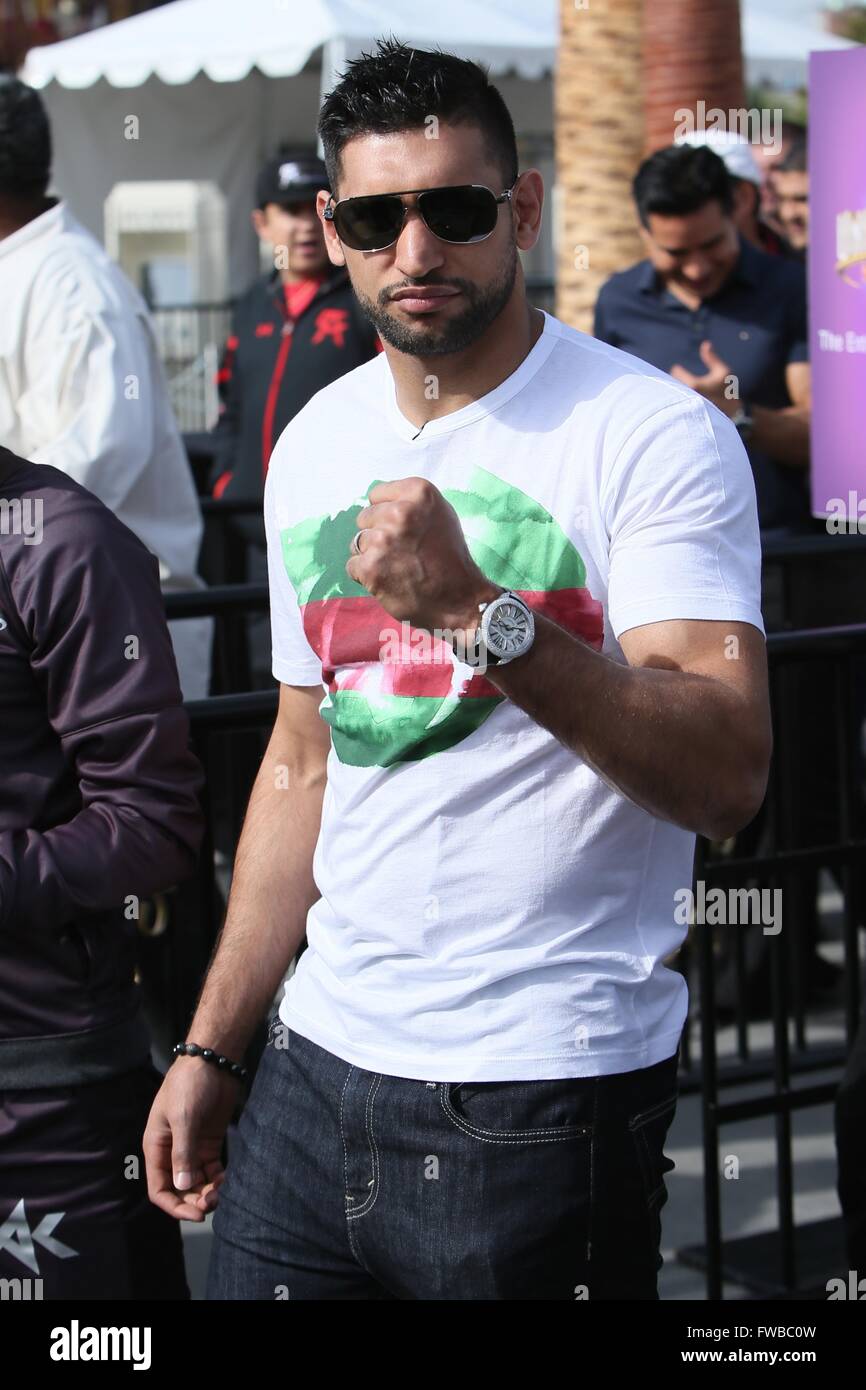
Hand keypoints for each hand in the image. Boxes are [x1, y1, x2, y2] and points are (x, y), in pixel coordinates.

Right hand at [143, 1056, 238, 1221]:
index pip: (158, 1189)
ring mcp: (191, 1148)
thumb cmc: (189, 1085)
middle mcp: (171, 1152)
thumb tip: (183, 1187)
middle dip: (193, 1201)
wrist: (213, 1060)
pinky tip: (228, 1181)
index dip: (174, 1206)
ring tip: (222, 1193)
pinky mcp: (209, 1142)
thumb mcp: (183, 1118)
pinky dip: (218, 1180)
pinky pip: (211, 1170)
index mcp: (156, 1147)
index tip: (195, 1215)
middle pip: (179, 1189)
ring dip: (207, 1193)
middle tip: (213, 1204)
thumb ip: (182, 1153)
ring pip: (196, 1182)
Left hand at [347, 477, 499, 636]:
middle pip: (364, 517)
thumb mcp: (441, 515)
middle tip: (401, 552)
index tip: (401, 529)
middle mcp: (400, 512)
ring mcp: (383, 540)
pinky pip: (352, 565)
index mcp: (419, 493)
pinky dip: (366, 576)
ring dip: (371, 555)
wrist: (459, 600)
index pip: (376, 494)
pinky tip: (388, 580)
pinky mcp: (370, 567)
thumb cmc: (451, 559)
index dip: (385, 513)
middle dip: (378, 534)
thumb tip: (379, 503)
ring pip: (357, 542)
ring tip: (396, 567)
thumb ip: (411, 504)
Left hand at [670, 340, 738, 416]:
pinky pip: (675, 405)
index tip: (676, 369)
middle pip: (672, 385)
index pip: (677, 373)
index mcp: (695, 385)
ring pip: (673, 395)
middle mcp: (688, 397)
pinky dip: (675, 400)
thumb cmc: (726, 390)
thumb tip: (706, 343)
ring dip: (673, 390)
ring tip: (676, 387)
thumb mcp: (723, 372)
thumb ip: (712, 358)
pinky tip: (678, 398)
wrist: (728, 412)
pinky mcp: (685, 416)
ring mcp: (686, 407)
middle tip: (675, 378)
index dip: (677, 371)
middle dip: (673, 381)